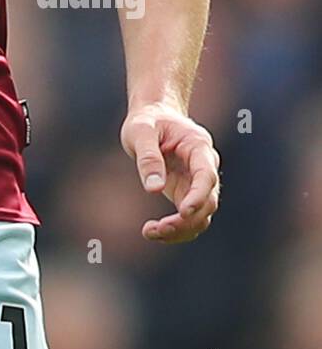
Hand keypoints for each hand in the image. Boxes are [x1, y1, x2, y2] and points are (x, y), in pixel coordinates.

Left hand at [121, 103, 219, 243]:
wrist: (153, 116)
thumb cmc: (147, 120)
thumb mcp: (140, 131)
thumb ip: (148, 157)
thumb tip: (154, 189)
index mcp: (198, 146)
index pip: (207, 175)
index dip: (198, 195)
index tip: (184, 212)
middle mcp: (205, 166)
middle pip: (208, 201)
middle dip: (187, 220)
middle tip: (158, 228)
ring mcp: (198, 182)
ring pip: (201, 215)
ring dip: (181, 230)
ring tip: (150, 232)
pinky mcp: (187, 193)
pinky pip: (189, 218)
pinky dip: (175, 229)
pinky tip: (153, 232)